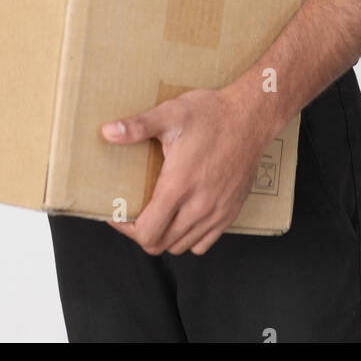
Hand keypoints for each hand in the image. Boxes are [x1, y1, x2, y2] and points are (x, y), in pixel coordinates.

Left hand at [100, 82, 271, 255]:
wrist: (252, 117)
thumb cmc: (212, 114)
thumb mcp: (171, 113)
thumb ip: (138, 126)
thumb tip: (108, 132)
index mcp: (180, 185)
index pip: (147, 232)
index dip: (126, 228)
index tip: (117, 213)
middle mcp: (199, 206)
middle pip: (160, 244)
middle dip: (140, 233)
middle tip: (132, 214)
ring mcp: (217, 212)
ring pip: (182, 246)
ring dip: (164, 236)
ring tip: (154, 215)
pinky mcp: (230, 212)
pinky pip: (204, 242)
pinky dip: (188, 238)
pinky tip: (181, 217)